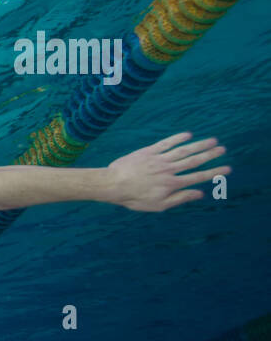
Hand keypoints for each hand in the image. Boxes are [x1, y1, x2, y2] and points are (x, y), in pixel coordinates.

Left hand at [106, 132, 229, 211]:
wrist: (112, 185)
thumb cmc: (134, 198)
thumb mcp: (158, 205)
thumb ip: (180, 198)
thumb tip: (200, 193)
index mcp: (172, 184)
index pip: (198, 177)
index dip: (214, 173)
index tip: (227, 169)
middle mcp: (169, 170)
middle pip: (194, 161)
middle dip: (210, 155)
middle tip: (223, 149)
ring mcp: (159, 159)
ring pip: (184, 150)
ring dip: (199, 145)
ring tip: (213, 140)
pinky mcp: (148, 152)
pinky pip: (166, 143)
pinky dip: (178, 138)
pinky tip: (188, 134)